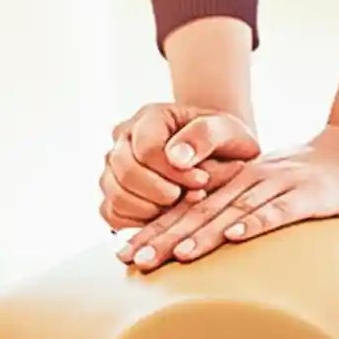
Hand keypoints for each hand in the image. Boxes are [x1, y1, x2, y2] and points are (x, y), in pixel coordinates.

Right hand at [98, 102, 259, 230]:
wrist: (218, 154)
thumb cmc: (220, 141)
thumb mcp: (226, 130)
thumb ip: (205, 136)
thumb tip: (176, 158)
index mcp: (150, 117)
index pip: (147, 149)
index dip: (174, 173)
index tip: (201, 181)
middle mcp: (124, 138)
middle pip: (126, 172)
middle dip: (161, 192)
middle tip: (190, 197)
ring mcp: (114, 166)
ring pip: (115, 194)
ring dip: (150, 209)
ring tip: (178, 206)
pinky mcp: (112, 192)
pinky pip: (112, 213)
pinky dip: (136, 221)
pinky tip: (163, 216)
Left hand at [116, 125, 338, 271]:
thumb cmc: (306, 181)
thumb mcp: (261, 190)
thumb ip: (228, 210)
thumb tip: (187, 244)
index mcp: (232, 180)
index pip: (185, 207)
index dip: (152, 228)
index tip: (122, 254)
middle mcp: (248, 179)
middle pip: (199, 210)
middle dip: (164, 236)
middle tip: (135, 260)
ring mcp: (278, 184)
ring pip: (233, 210)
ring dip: (203, 232)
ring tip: (176, 255)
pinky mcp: (309, 194)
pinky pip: (279, 209)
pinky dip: (257, 222)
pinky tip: (235, 237)